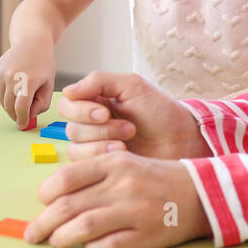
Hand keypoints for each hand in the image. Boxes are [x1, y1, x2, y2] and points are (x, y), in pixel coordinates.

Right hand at [0, 44, 54, 129]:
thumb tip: (28, 116)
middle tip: (22, 116)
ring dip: (10, 104)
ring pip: (2, 100)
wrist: (30, 42)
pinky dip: (5, 93)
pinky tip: (15, 82)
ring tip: (21, 95)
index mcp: (28, 81)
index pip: (21, 108)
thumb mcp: (49, 84)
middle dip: (15, 115)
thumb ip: (42, 104)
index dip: (22, 120)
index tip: (23, 125)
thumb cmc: (43, 64)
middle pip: (9, 106)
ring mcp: (1, 73)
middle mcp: (12, 77)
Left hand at [24, 146, 211, 247]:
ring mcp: (136, 212)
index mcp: (114, 164)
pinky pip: (108, 247)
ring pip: (84, 227)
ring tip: (56, 242)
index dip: (45, 195)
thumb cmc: (153, 179)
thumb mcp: (124, 163)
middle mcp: (123, 185)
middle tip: (32, 235)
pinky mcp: (147, 236)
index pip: (66, 179)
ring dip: (62, 239)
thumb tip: (53, 196)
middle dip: (42, 224)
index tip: (41, 205)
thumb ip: (92, 175)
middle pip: (68, 207)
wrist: (201, 193)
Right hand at [57, 72, 208, 159]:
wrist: (180, 140)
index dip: (81, 110)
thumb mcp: (132, 86)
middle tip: (130, 128)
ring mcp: (96, 147)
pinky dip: (102, 157)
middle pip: (71, 128)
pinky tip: (124, 154)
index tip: (104, 112)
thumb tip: (68, 91)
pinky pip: (84, 165)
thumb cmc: (160, 111)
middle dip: (100, 129)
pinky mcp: (101, 166)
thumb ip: (98, 81)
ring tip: (129, 140)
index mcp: (96, 102)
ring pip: (76, 148)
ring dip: (102, 144)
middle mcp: (91, 124)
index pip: (68, 105)